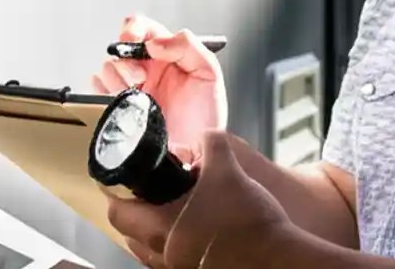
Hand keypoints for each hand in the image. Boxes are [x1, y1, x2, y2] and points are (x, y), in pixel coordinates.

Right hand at [91, 14, 226, 162]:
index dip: (133, 28)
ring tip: (136, 94)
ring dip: (117, 78)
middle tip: (139, 76)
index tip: (134, 40)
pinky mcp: (117, 106)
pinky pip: (97, 90)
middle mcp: (145, 66)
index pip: (141, 27)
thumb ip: (188, 46)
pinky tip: (120, 101)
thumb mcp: (208, 72)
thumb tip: (156, 41)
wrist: (195, 153)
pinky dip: (103, 92)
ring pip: (106, 68)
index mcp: (166, 52)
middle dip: (125, 60)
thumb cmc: (205, 116)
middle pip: (119, 47)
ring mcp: (130, 87)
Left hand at [108, 132, 289, 268]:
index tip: (122, 176)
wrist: (277, 258)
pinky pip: (168, 262)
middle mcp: (162, 256)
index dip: (116, 189)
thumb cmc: (248, 218)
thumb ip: (210, 143)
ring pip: (147, 251)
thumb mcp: (228, 167)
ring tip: (171, 209)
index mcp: (160, 228)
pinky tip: (193, 230)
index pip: (116, 210)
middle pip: (128, 233)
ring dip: (151, 229)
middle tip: (148, 190)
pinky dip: (171, 244)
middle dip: (134, 209)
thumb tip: (203, 138)